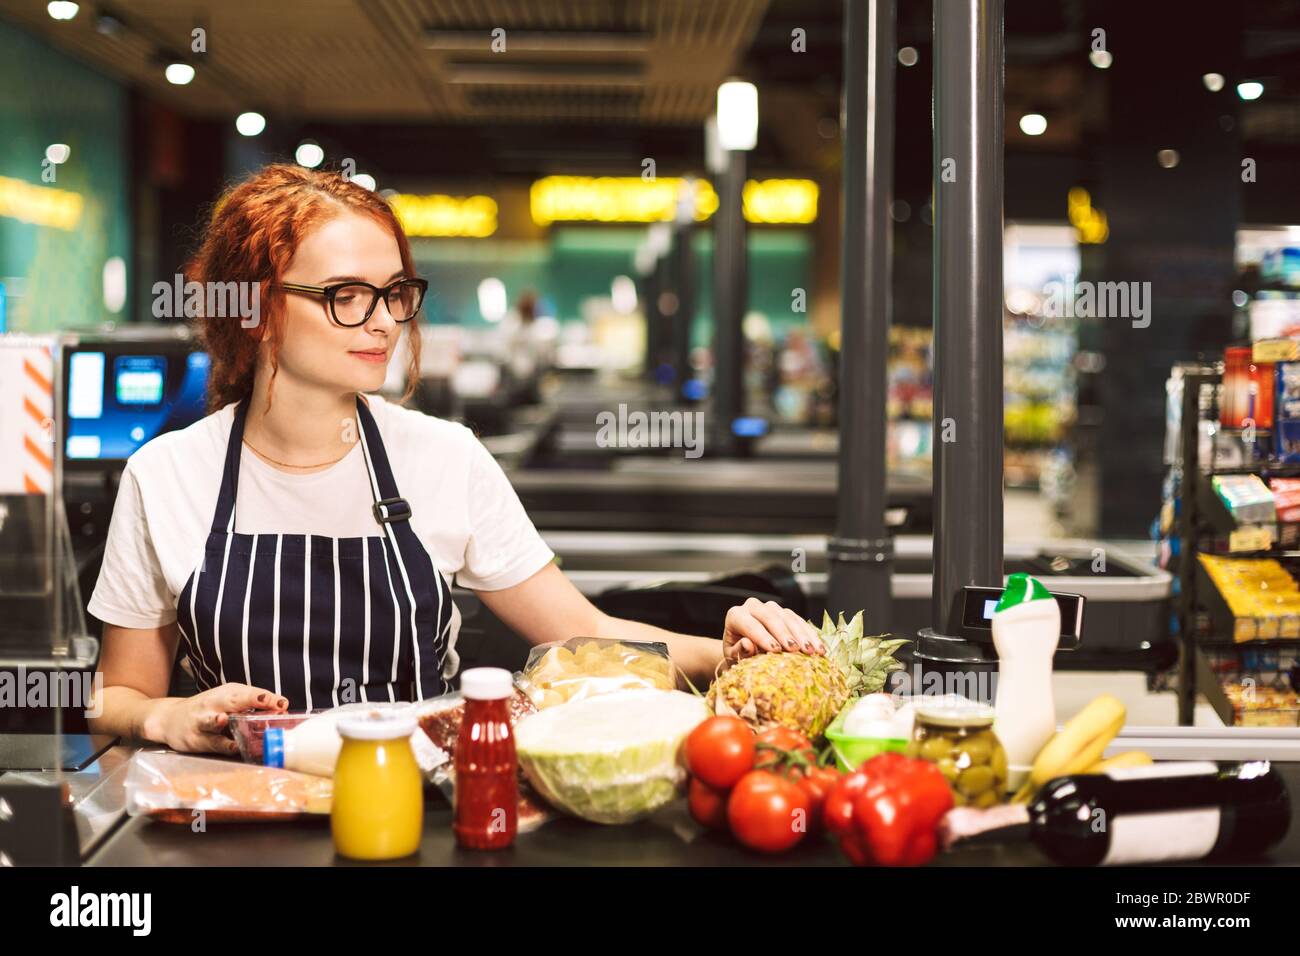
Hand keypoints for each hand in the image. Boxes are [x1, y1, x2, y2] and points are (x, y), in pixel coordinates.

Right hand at [143, 684, 287, 754]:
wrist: (169, 718)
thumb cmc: (207, 709)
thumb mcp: (229, 701)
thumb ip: (252, 705)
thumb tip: (281, 710)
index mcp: (228, 693)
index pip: (250, 693)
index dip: (267, 698)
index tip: (282, 703)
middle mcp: (215, 704)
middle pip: (234, 700)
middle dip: (253, 701)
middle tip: (272, 705)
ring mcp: (202, 721)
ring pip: (213, 721)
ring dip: (219, 720)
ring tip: (225, 719)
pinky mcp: (195, 739)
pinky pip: (211, 742)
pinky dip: (222, 744)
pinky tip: (233, 746)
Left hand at [722, 598, 824, 663]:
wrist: (743, 649)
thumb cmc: (737, 654)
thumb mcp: (733, 656)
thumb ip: (739, 651)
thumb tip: (747, 644)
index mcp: (736, 615)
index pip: (750, 624)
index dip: (763, 637)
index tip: (775, 650)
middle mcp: (753, 606)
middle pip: (771, 617)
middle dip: (786, 634)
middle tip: (797, 650)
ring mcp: (770, 608)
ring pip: (788, 617)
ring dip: (802, 635)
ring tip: (812, 652)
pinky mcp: (785, 613)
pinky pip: (799, 621)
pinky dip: (810, 635)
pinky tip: (819, 648)